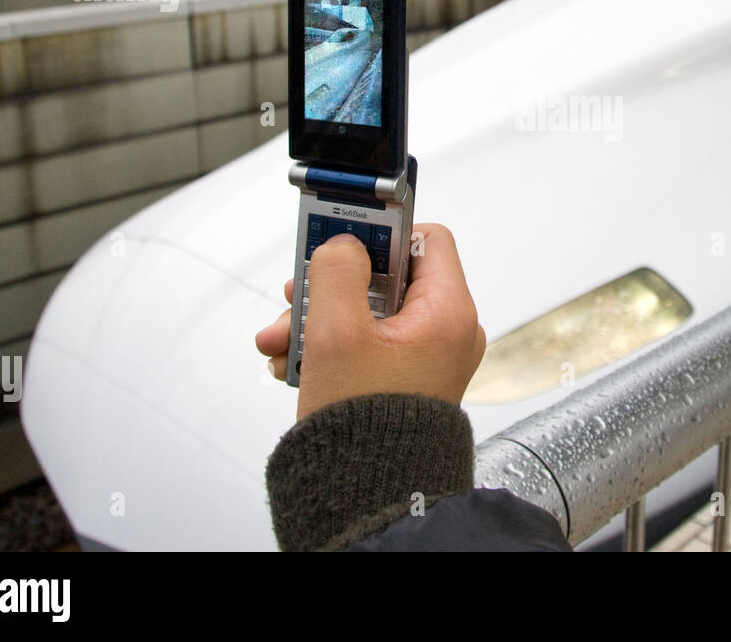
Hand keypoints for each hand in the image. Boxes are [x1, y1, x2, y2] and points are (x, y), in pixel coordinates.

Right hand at [256, 223, 485, 420]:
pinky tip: (294, 361)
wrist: (369, 495)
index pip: (427, 240)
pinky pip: (371, 343)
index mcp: (449, 313)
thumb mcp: (337, 333)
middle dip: (333, 287)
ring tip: (280, 340)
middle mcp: (448, 332)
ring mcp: (429, 357)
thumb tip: (344, 244)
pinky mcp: (408, 378)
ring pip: (371, 312)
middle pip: (389, 278)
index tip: (341, 239)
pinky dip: (333, 346)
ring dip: (321, 318)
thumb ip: (338, 273)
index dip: (381, 235)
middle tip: (294, 295)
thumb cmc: (366, 427)